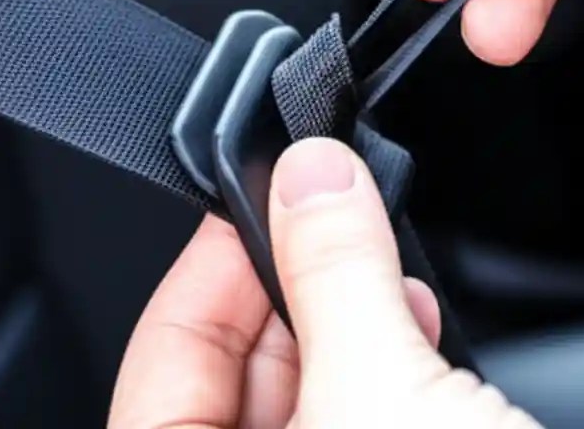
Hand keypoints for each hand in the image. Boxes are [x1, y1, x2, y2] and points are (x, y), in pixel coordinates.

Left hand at [108, 138, 542, 427]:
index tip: (254, 190)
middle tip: (325, 203)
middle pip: (234, 367)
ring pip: (305, 389)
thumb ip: (337, 274)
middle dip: (287, 282)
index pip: (166, 352)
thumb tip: (313, 177)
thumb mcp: (381, 388)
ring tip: (379, 258)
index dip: (207, 262)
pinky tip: (416, 324)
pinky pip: (357, 412)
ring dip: (346, 318)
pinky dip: (384, 362)